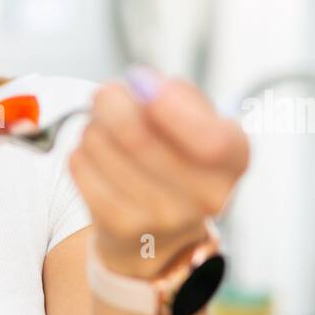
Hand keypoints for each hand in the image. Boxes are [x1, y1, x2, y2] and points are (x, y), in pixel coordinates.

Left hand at [68, 70, 249, 277]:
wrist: (157, 234)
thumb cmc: (177, 159)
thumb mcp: (196, 122)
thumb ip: (177, 96)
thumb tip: (142, 87)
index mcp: (233, 160)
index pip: (211, 142)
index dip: (172, 108)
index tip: (141, 81)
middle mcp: (206, 197)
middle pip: (140, 138)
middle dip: (112, 103)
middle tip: (105, 94)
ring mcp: (163, 219)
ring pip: (103, 147)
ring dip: (93, 127)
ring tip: (102, 130)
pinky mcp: (121, 228)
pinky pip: (81, 168)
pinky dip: (80, 152)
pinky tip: (93, 156)